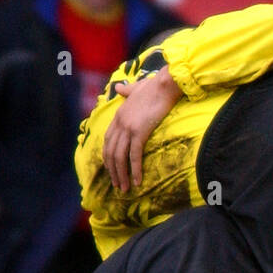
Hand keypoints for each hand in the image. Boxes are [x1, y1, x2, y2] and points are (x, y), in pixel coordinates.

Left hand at [102, 69, 182, 192]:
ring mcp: (128, 127)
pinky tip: (138, 182)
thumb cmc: (155, 86)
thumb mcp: (136, 88)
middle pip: (111, 152)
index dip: (108, 158)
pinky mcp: (140, 131)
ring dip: (122, 175)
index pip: (107, 141)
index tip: (112, 170)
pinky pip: (134, 155)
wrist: (165, 84)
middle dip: (113, 171)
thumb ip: (126, 91)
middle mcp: (119, 122)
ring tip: (125, 189)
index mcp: (118, 115)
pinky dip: (135, 170)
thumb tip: (119, 87)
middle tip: (117, 185)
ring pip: (120, 157)